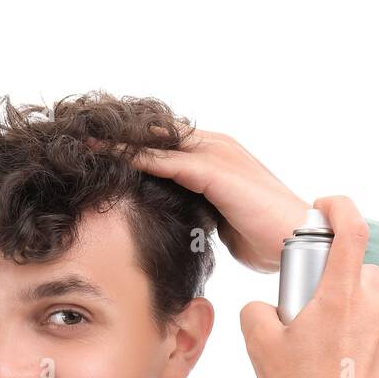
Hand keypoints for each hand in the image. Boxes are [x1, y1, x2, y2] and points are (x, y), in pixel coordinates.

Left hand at [99, 127, 309, 272]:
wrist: (298, 242)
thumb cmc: (267, 238)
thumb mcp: (224, 220)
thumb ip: (202, 210)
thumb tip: (181, 221)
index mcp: (217, 157)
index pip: (167, 145)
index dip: (133, 146)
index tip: (99, 150)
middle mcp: (216, 147)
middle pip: (157, 135)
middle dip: (119, 137)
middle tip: (80, 138)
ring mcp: (216, 155)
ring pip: (158, 142)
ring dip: (120, 142)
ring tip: (84, 142)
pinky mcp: (214, 171)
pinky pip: (167, 161)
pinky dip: (137, 157)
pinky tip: (110, 159)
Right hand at [239, 195, 378, 377]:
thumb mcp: (257, 344)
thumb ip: (258, 310)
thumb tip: (267, 309)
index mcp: (339, 296)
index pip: (353, 228)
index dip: (340, 207)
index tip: (325, 208)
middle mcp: (370, 311)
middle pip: (361, 270)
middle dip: (336, 277)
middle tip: (308, 303)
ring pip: (369, 307)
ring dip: (347, 314)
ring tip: (317, 346)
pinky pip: (374, 342)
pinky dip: (355, 347)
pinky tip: (331, 375)